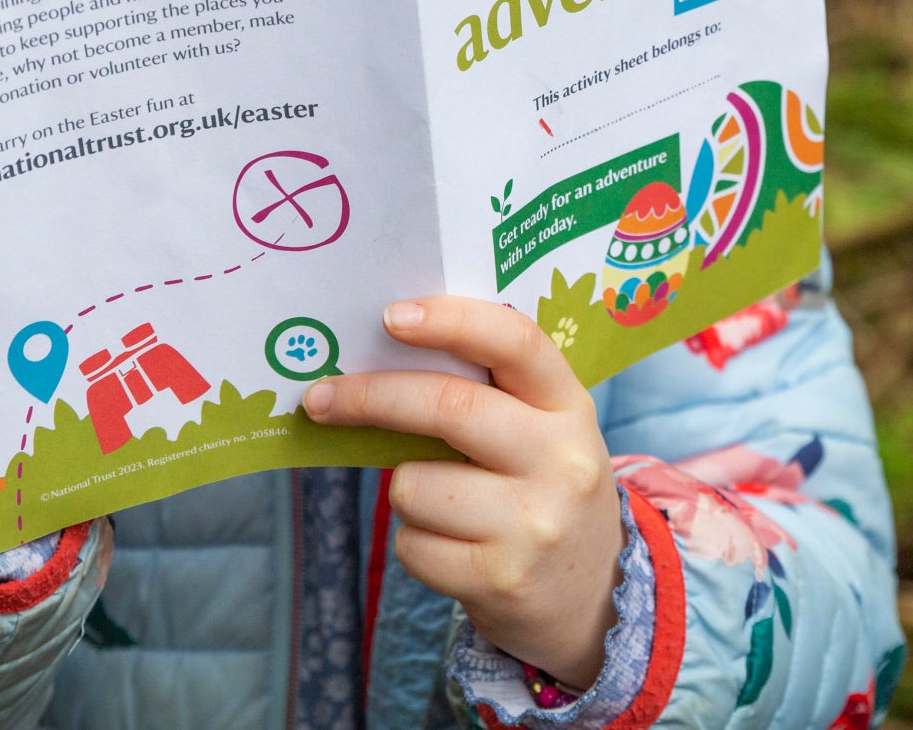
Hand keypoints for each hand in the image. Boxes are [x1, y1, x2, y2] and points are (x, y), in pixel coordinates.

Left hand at [301, 297, 623, 688]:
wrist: (593, 596)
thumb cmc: (541, 489)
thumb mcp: (541, 430)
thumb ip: (487, 391)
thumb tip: (379, 356)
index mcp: (569, 406)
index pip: (516, 342)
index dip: (451, 321)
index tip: (390, 316)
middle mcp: (560, 460)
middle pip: (448, 405)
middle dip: (370, 397)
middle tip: (320, 397)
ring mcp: (534, 524)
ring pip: (414, 484)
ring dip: (405, 489)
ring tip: (442, 504)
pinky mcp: (501, 580)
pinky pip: (411, 545)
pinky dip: (414, 543)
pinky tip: (451, 547)